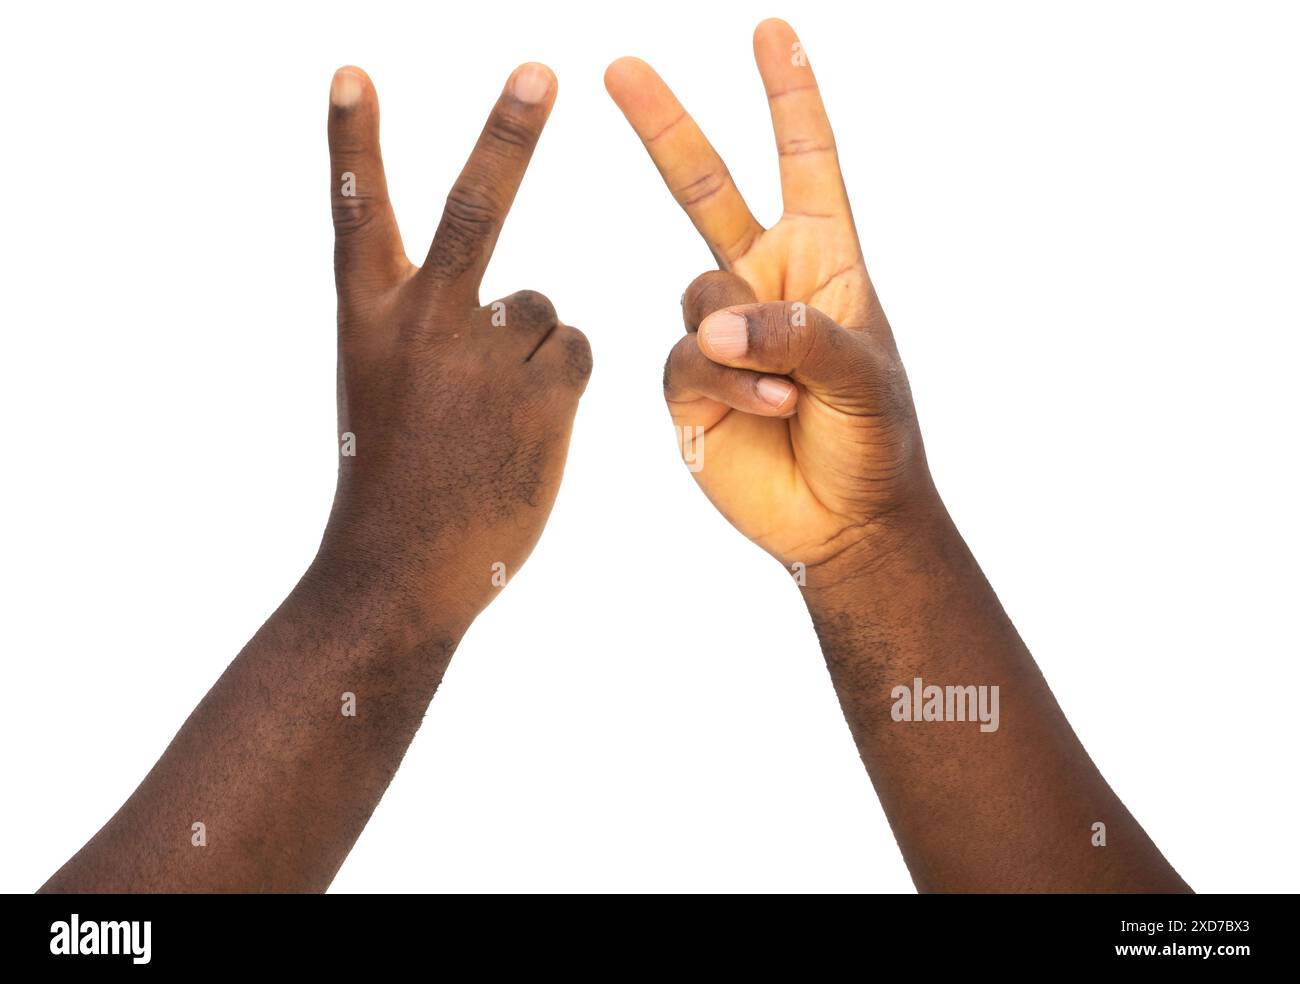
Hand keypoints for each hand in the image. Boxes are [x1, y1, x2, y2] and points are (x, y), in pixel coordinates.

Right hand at [317, 64, 591, 635]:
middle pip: (475, 209)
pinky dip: (558, 380)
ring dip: (530, 349)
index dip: (354, 141)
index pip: (358, 212)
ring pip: (540, 310)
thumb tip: (525, 304)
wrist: (399, 572)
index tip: (351, 72)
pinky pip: (573, 351)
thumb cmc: (392, 481)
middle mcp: (422, 325)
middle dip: (509, 134)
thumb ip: (429, 330)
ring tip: (493, 416)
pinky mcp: (542, 394)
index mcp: (367, 319)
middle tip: (540, 71)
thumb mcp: (381, 389)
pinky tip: (527, 428)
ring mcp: (483, 359)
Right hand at [605, 20, 933, 578]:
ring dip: (740, 341)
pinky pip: (684, 358)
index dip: (790, 98)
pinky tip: (764, 410)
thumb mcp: (864, 375)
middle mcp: (764, 284)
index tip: (772, 33)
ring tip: (786, 392)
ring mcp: (721, 333)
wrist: (844, 522)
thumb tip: (715, 325)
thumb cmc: (876, 440)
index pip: (806, 163)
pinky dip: (723, 382)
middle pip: (705, 189)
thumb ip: (796, 334)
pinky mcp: (688, 384)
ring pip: (696, 295)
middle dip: (666, 127)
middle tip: (621, 67)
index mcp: (822, 260)